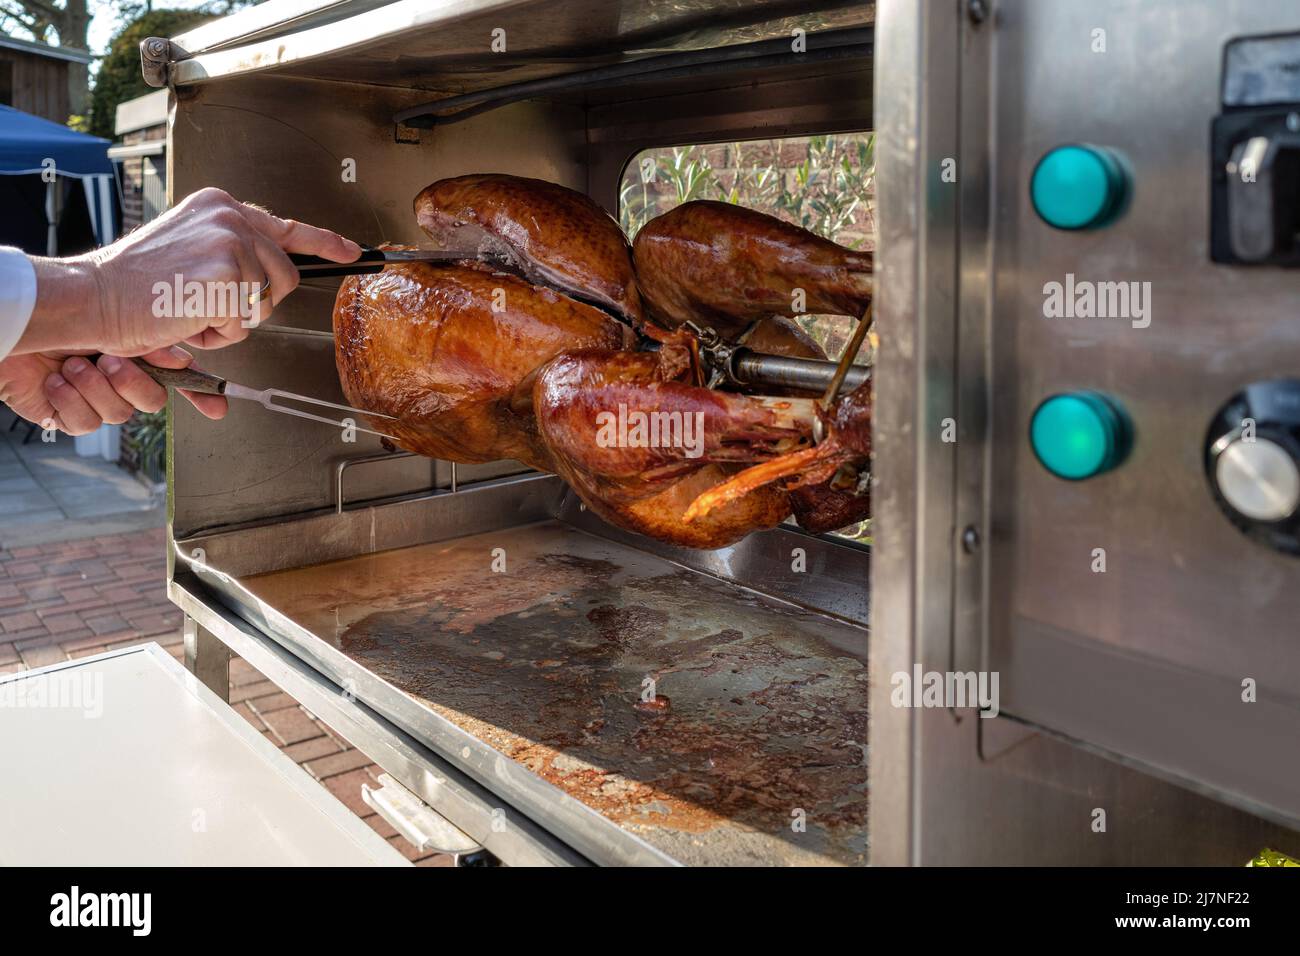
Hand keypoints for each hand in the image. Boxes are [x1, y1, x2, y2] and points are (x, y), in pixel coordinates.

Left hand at [0, 347, 225, 435]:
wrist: (17, 329)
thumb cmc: (60, 320)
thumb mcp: (118, 327)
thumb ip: (157, 345)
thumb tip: (184, 362)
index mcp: (140, 357)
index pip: (182, 380)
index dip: (203, 395)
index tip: (218, 407)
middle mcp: (122, 381)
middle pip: (153, 402)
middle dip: (130, 381)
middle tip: (107, 360)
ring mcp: (97, 401)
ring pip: (118, 414)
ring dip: (92, 386)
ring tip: (71, 364)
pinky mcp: (71, 417)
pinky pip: (86, 423)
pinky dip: (69, 399)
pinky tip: (56, 380)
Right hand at [15, 187, 360, 355]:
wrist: (94, 295)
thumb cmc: (135, 283)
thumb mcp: (190, 251)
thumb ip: (233, 254)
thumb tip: (272, 276)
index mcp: (220, 206)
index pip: (286, 227)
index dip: (325, 243)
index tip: (351, 252)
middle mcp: (230, 217)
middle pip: (282, 278)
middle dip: (252, 303)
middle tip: (203, 301)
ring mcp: (232, 243)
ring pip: (266, 304)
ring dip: (232, 319)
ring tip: (190, 305)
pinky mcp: (229, 274)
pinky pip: (244, 324)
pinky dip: (218, 333)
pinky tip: (186, 315)